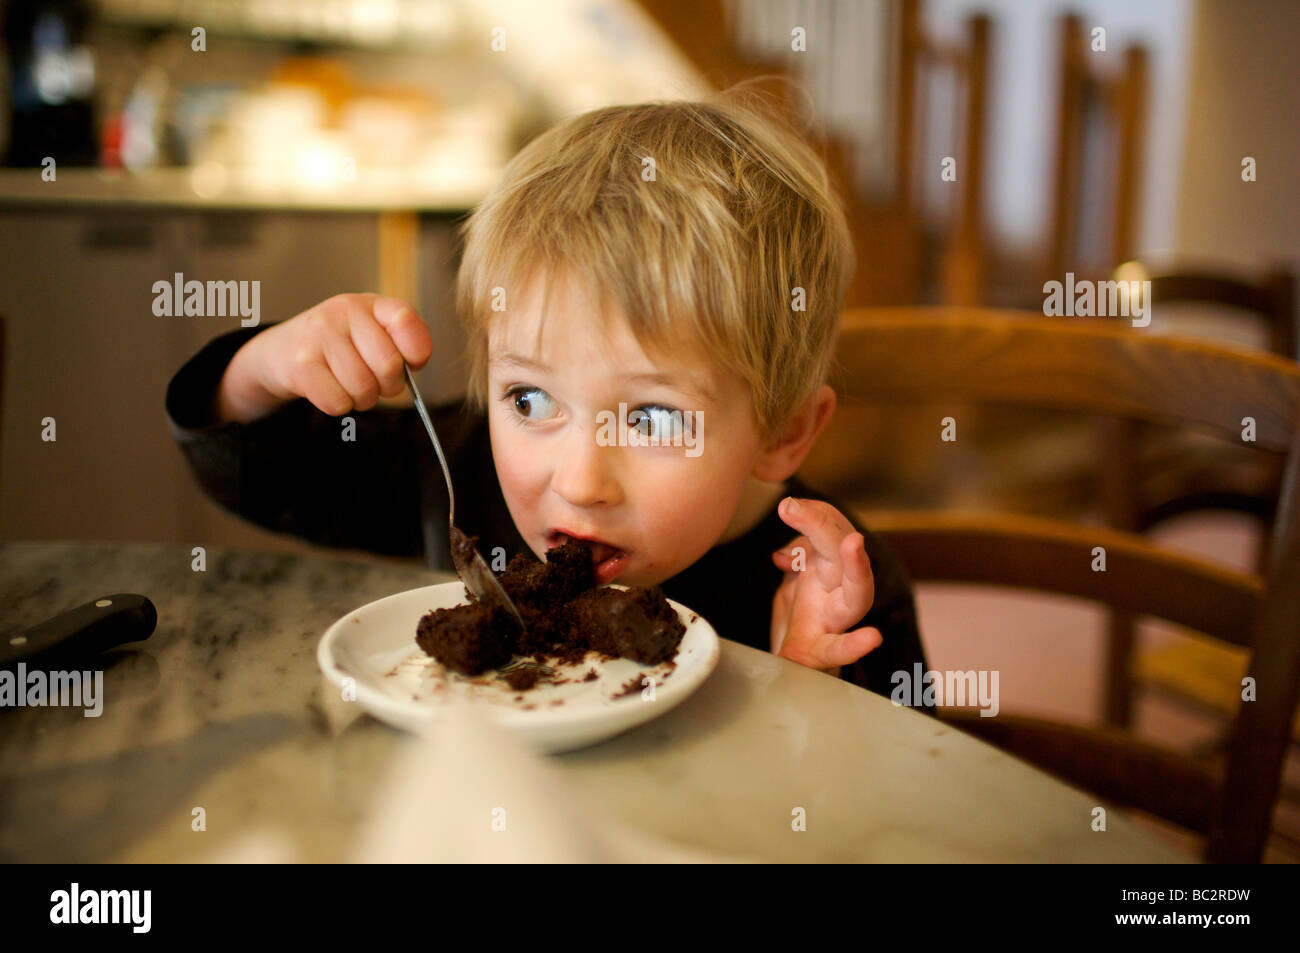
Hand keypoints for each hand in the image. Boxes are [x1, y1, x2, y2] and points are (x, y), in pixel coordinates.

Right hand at [217, 293, 432, 422]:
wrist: (281, 351)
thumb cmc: (339, 347)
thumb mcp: (370, 332)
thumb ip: (399, 343)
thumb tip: (413, 366)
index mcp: (370, 304)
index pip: (405, 320)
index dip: (416, 350)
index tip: (412, 364)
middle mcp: (344, 311)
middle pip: (389, 366)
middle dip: (388, 387)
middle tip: (376, 383)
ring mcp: (319, 334)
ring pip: (363, 389)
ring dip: (362, 400)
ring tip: (349, 385)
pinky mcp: (300, 364)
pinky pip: (339, 403)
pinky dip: (340, 406)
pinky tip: (330, 389)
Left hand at [770, 496, 882, 676]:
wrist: (801, 662)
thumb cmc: (804, 617)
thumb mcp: (795, 580)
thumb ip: (798, 558)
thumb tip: (783, 554)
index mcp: (827, 569)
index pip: (830, 530)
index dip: (817, 512)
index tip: (788, 503)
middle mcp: (836, 590)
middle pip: (838, 551)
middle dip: (822, 526)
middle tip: (792, 508)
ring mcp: (833, 620)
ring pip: (854, 595)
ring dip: (855, 569)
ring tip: (853, 543)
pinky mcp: (821, 653)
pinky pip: (839, 649)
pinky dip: (854, 645)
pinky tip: (871, 638)